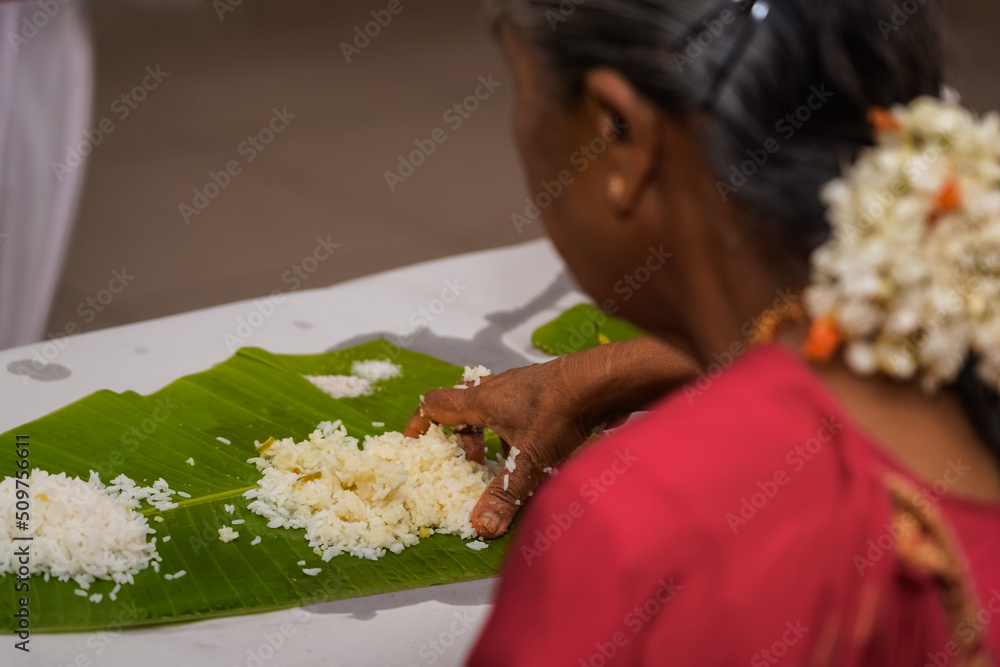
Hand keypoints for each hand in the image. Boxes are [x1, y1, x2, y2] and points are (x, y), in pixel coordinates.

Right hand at [404, 338, 697, 537]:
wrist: (601, 380)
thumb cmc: (559, 414)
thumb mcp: (530, 460)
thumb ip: (505, 494)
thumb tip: (481, 527)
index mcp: (481, 400)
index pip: (435, 404)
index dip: (420, 423)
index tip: (415, 444)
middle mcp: (496, 388)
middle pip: (463, 408)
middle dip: (461, 438)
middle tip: (471, 465)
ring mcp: (521, 386)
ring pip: (492, 409)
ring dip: (490, 435)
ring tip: (505, 463)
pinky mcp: (545, 388)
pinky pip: (516, 409)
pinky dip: (515, 430)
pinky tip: (537, 451)